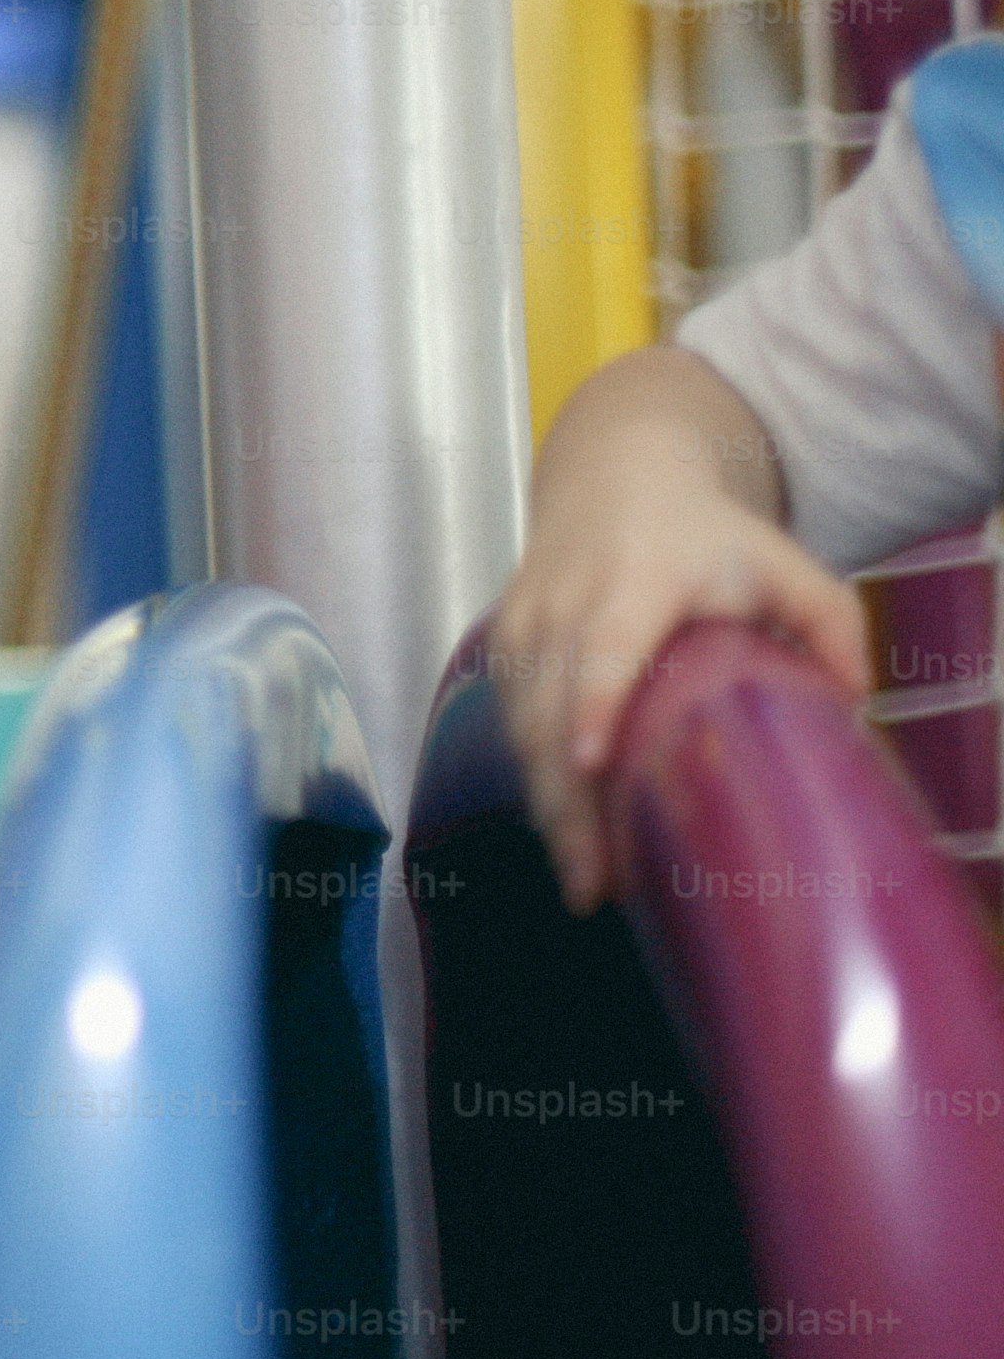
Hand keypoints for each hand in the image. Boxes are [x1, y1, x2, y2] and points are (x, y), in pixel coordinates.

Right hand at [491, 485, 864, 912]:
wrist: (613, 476)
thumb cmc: (706, 532)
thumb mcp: (782, 558)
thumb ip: (830, 620)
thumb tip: (855, 706)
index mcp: (636, 579)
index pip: (606, 646)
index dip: (594, 703)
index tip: (590, 763)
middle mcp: (567, 602)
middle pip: (552, 709)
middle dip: (568, 799)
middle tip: (598, 881)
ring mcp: (525, 623)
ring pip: (523, 725)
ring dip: (549, 805)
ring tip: (585, 877)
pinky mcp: (504, 644)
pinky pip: (512, 721)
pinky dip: (536, 778)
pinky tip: (567, 830)